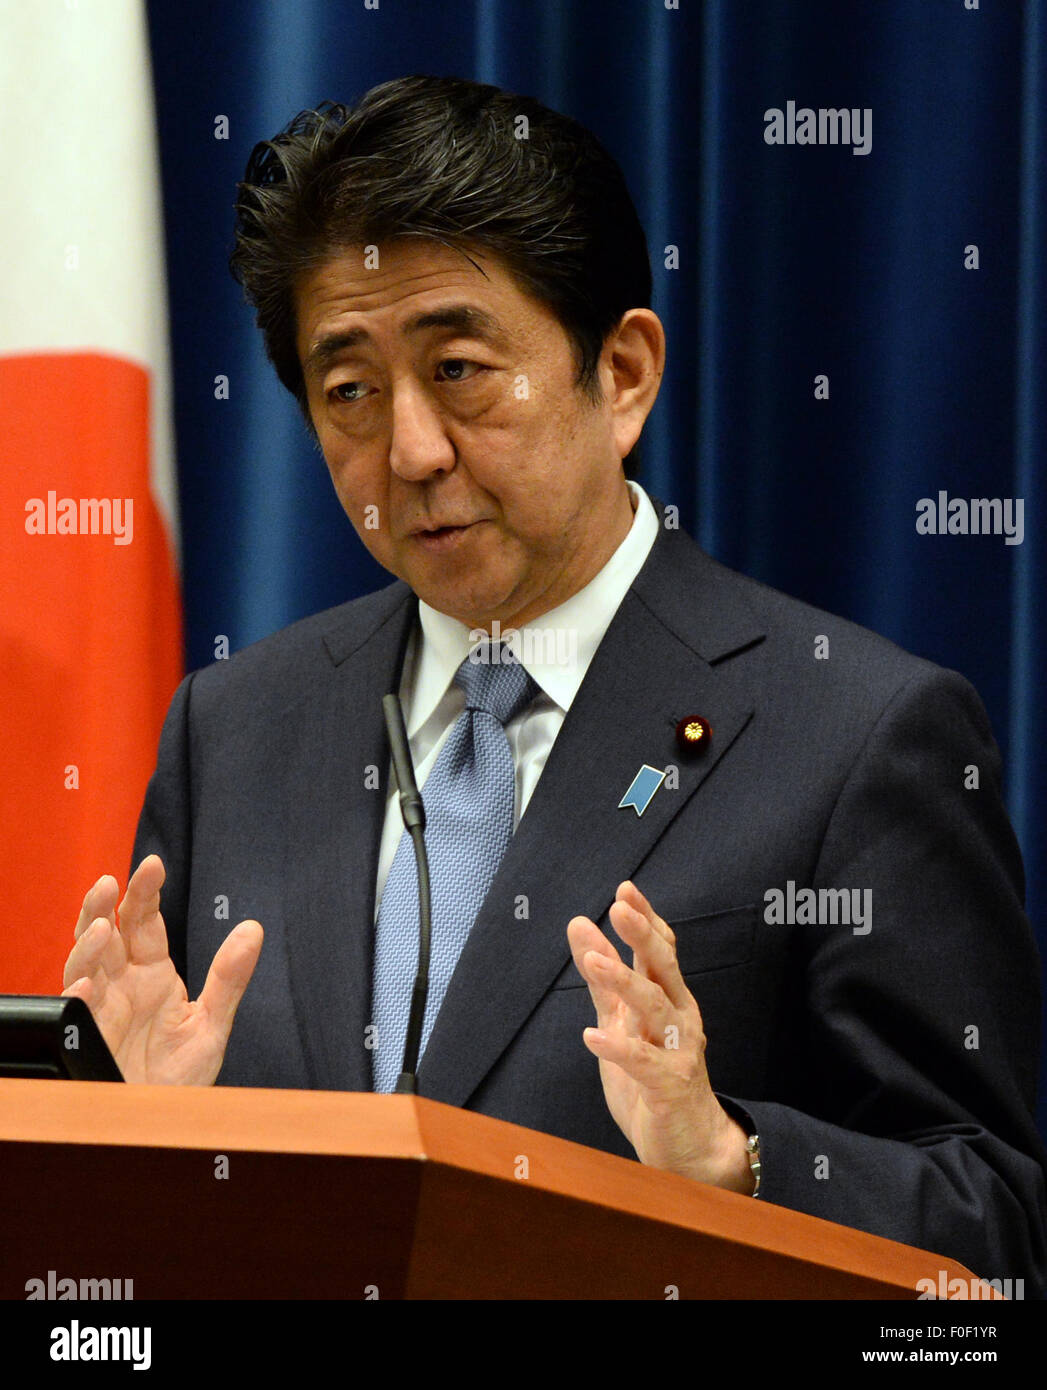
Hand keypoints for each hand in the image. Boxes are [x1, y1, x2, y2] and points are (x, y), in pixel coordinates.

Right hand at [61, 854, 262, 1084]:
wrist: (164, 1124)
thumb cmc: (181, 1078)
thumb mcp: (212, 1024)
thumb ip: (230, 976)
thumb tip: (254, 929)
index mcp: (152, 973)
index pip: (144, 922)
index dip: (145, 892)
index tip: (153, 867)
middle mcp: (122, 984)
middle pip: (106, 932)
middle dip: (105, 906)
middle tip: (111, 883)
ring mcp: (101, 1007)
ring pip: (83, 963)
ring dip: (88, 944)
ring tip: (101, 927)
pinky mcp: (87, 1037)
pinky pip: (75, 1012)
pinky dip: (77, 995)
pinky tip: (86, 984)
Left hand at [567, 881, 753, 1192]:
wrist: (690, 1146)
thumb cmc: (655, 1078)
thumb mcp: (622, 1021)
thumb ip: (602, 978)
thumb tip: (580, 925)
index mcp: (669, 999)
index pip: (661, 950)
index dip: (646, 920)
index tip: (625, 890)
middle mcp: (679, 1018)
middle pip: (664, 968)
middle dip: (643, 936)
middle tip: (621, 907)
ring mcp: (678, 1051)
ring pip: (655, 1008)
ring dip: (624, 983)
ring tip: (594, 962)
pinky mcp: (670, 1087)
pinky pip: (644, 1064)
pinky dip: (620, 1048)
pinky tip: (593, 1037)